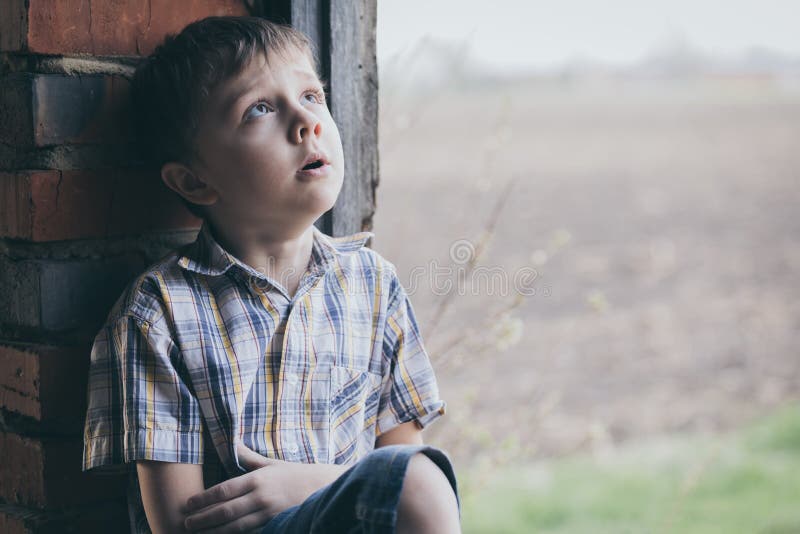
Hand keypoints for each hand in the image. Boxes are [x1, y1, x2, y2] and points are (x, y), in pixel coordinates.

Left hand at [182, 442, 345, 532]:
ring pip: (234, 527)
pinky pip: (249, 533)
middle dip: (203, 518)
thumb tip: (231, 440)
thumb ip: (247, 457)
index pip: (224, 490)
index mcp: (257, 479)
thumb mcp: (270, 464)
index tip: (188, 504)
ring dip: (213, 531)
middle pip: (225, 511)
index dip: (203, 498)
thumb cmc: (293, 475)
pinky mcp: (274, 525)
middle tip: (186, 523)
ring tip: (198, 533)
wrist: (321, 488)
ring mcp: (267, 514)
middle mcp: (260, 497)